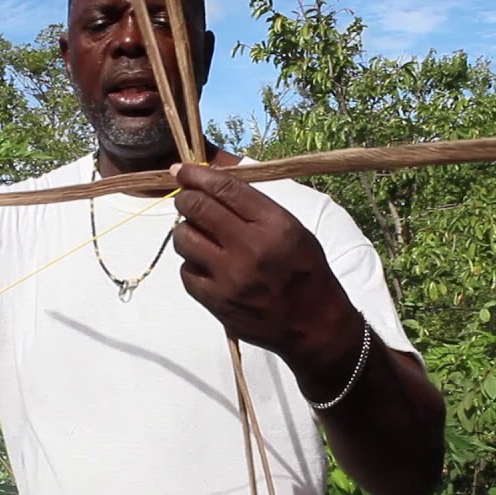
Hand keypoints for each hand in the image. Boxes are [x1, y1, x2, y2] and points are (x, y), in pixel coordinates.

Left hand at [170, 163, 362, 363]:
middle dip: (185, 199)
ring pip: (184, 239)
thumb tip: (210, 184)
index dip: (197, 175)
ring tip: (200, 236)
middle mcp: (251, 248)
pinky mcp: (216, 301)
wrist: (314, 324)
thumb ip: (254, 207)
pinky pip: (186, 271)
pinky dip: (192, 264)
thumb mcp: (292, 229)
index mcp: (274, 225)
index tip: (182, 170)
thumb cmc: (305, 271)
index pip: (225, 189)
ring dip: (186, 231)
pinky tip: (207, 266)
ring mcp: (230, 277)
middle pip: (197, 209)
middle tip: (186, 201)